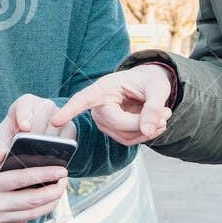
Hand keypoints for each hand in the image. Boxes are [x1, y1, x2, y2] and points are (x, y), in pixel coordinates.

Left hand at [0, 94, 76, 150]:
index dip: (25, 118)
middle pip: (41, 119)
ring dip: (47, 144)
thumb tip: (5, 154)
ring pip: (55, 129)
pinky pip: (67, 137)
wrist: (36, 131)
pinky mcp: (70, 126)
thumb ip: (2, 141)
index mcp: (25, 103)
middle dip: (35, 136)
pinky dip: (60, 148)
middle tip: (30, 151)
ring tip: (39, 157)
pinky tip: (52, 158)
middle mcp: (44, 104)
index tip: (25, 127)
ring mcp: (59, 114)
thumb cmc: (16, 131)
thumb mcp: (5, 133)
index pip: (24, 108)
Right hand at [0, 145, 68, 222]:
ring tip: (59, 192)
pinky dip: (35, 213)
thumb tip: (4, 151)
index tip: (61, 170)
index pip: (21, 180)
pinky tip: (43, 203)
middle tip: (65, 181)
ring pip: (30, 214)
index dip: (44, 175)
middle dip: (53, 191)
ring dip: (49, 203)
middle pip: (31, 200)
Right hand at [49, 65, 172, 144]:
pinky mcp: (112, 131)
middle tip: (167, 113)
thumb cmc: (150, 81)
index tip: (55, 121)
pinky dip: (146, 135)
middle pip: (119, 124)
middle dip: (145, 122)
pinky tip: (155, 123)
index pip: (84, 100)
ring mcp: (103, 121)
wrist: (149, 86)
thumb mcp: (158, 88)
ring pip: (125, 136)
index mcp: (104, 88)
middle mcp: (98, 106)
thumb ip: (154, 106)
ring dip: (149, 130)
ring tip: (163, 115)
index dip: (70, 110)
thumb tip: (147, 130)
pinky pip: (129, 141)